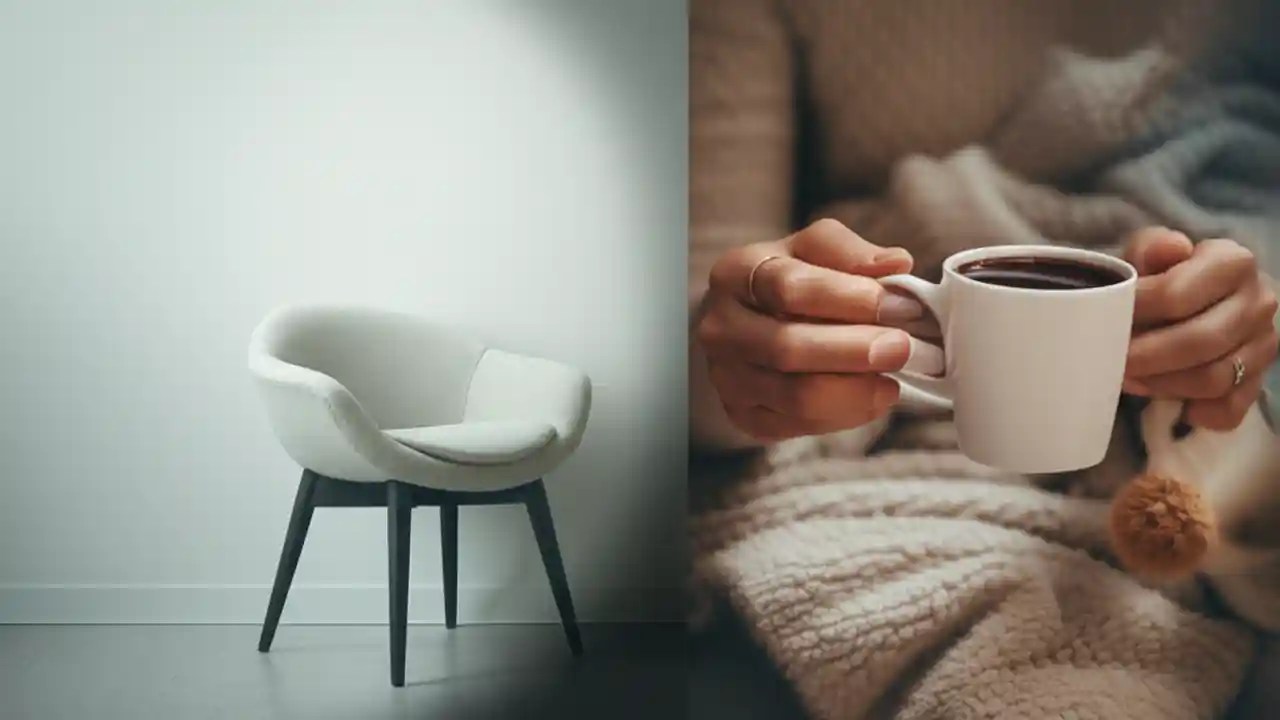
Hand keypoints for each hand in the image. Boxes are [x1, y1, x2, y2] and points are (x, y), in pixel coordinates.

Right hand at [695, 219, 923, 441]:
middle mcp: (721, 328)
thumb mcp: (814, 249)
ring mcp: (727, 377)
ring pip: (796, 396)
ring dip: (855, 389)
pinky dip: (846, 415)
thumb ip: (850, 251)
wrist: (750, 325)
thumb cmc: (789, 280)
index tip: (899, 306)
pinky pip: (800, 425)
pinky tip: (874, 396)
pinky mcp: (744, 415)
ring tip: (892, 378)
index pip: (788, 287)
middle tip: (903, 347)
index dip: (848, 298)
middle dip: (854, 350)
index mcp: (735, 274)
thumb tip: (894, 263)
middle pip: (787, 348)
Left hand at [1122, 227, 1277, 429]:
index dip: (1134, 314)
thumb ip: (1151, 247)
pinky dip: (1198, 413)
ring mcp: (1265, 343)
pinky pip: (1230, 409)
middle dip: (1146, 357)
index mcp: (1232, 261)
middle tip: (1112, 360)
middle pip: (1199, 341)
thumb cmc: (1163, 275)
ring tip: (1130, 379)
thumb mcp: (1150, 253)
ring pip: (1214, 379)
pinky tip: (1173, 406)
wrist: (1195, 299)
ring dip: (1163, 385)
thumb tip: (1169, 248)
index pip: (1176, 295)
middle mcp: (1259, 301)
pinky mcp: (1259, 379)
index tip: (1103, 323)